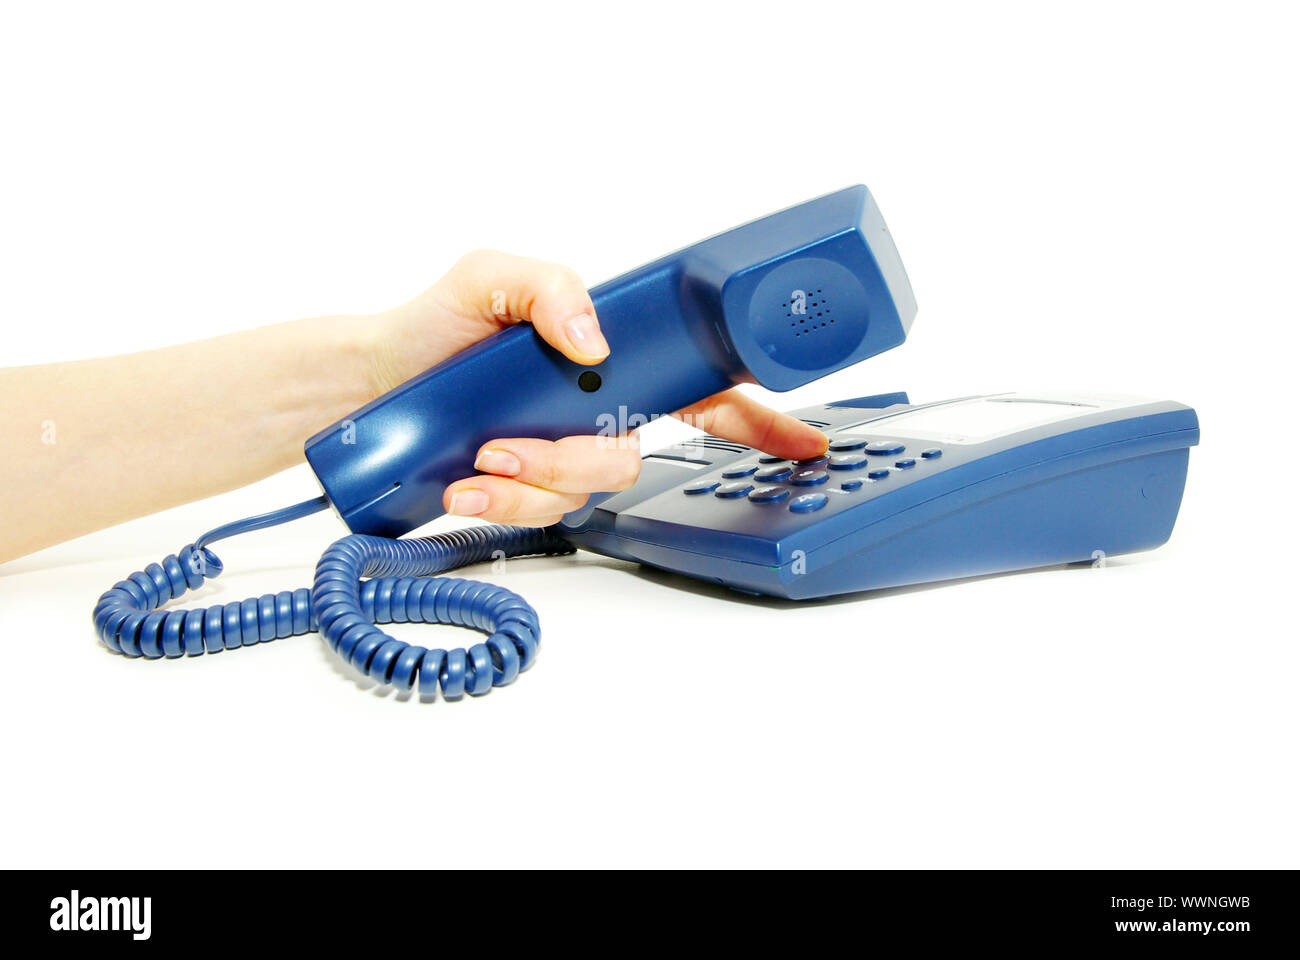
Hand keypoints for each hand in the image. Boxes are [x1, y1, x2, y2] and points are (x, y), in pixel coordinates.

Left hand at [369, 250, 828, 525]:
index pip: (699, 392)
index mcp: (607, 363)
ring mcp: (557, 458)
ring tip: (478, 458)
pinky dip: (498, 505)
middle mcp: (592, 416)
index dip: (755, 419)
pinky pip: (538, 518)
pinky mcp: (522, 496)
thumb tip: (594, 340)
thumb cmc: (432, 327)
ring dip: (529, 480)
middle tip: (514, 442)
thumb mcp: (488, 276)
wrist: (368, 388)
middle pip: (634, 457)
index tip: (804, 441)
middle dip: (578, 458)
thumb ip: (549, 286)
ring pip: (585, 492)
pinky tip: (462, 486)